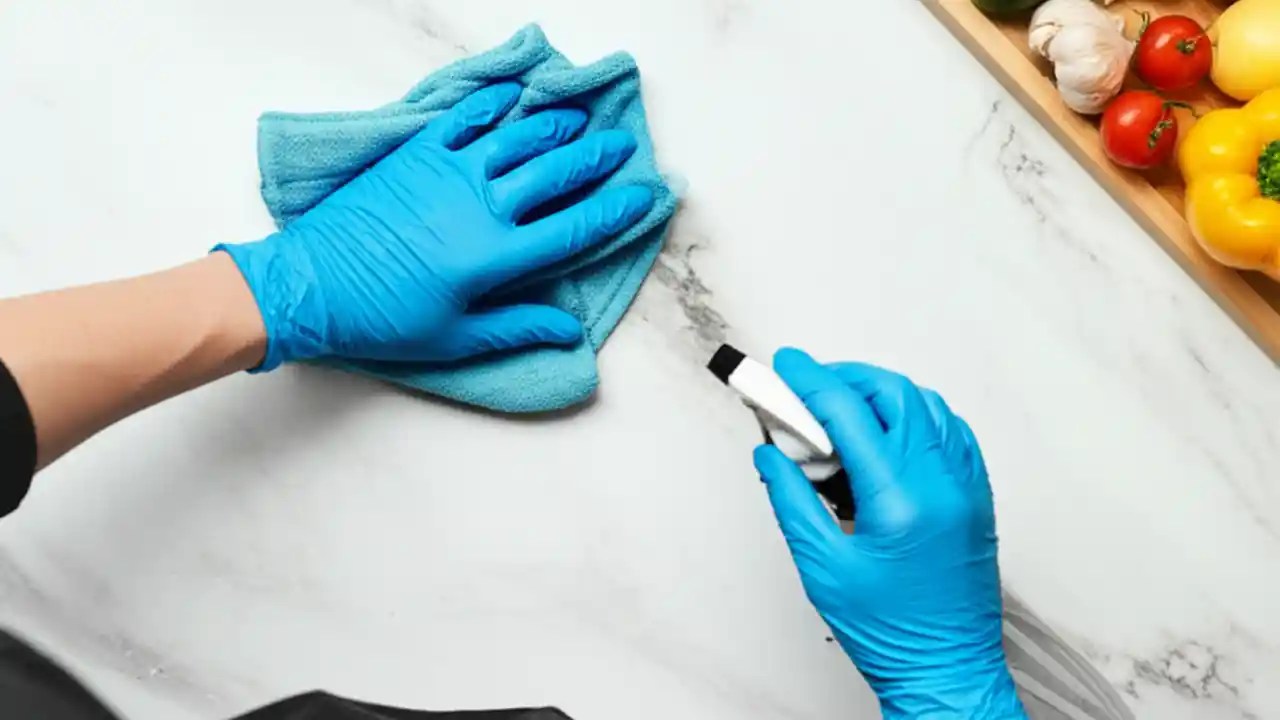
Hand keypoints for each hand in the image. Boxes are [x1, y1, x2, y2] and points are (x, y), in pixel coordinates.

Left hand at [217, 82, 653, 369]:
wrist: (309, 286)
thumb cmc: (382, 320)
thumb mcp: (454, 338)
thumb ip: (517, 327)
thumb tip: (571, 333)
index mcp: (495, 256)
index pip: (573, 228)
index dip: (616, 212)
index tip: (647, 196)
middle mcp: (481, 207)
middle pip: (553, 173)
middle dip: (594, 158)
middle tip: (621, 146)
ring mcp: (448, 173)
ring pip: (515, 138)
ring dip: (551, 126)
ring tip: (578, 118)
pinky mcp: (416, 155)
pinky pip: (462, 119)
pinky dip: (490, 104)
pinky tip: (511, 96)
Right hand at [753, 349, 1025, 719]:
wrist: (945, 669)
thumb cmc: (890, 632)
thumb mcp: (822, 566)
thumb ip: (792, 500)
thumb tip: (771, 455)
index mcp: (900, 499)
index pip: (849, 412)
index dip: (810, 381)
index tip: (786, 366)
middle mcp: (941, 483)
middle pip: (893, 394)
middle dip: (845, 379)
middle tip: (806, 390)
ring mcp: (966, 486)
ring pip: (925, 405)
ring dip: (880, 394)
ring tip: (840, 412)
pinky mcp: (977, 496)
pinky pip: (950, 431)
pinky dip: (915, 416)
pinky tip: (886, 432)